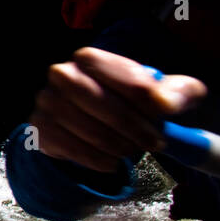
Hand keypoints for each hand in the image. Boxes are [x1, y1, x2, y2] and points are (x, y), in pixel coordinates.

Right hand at [30, 47, 206, 171]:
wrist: (94, 123)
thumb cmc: (133, 104)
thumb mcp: (165, 93)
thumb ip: (180, 91)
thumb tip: (166, 103)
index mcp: (90, 58)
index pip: (125, 77)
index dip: (148, 100)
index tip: (166, 116)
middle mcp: (62, 74)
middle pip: (101, 101)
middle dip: (132, 126)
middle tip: (153, 143)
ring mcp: (47, 102)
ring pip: (86, 128)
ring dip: (117, 145)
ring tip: (132, 151)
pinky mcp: (40, 128)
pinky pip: (70, 147)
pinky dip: (96, 159)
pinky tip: (111, 161)